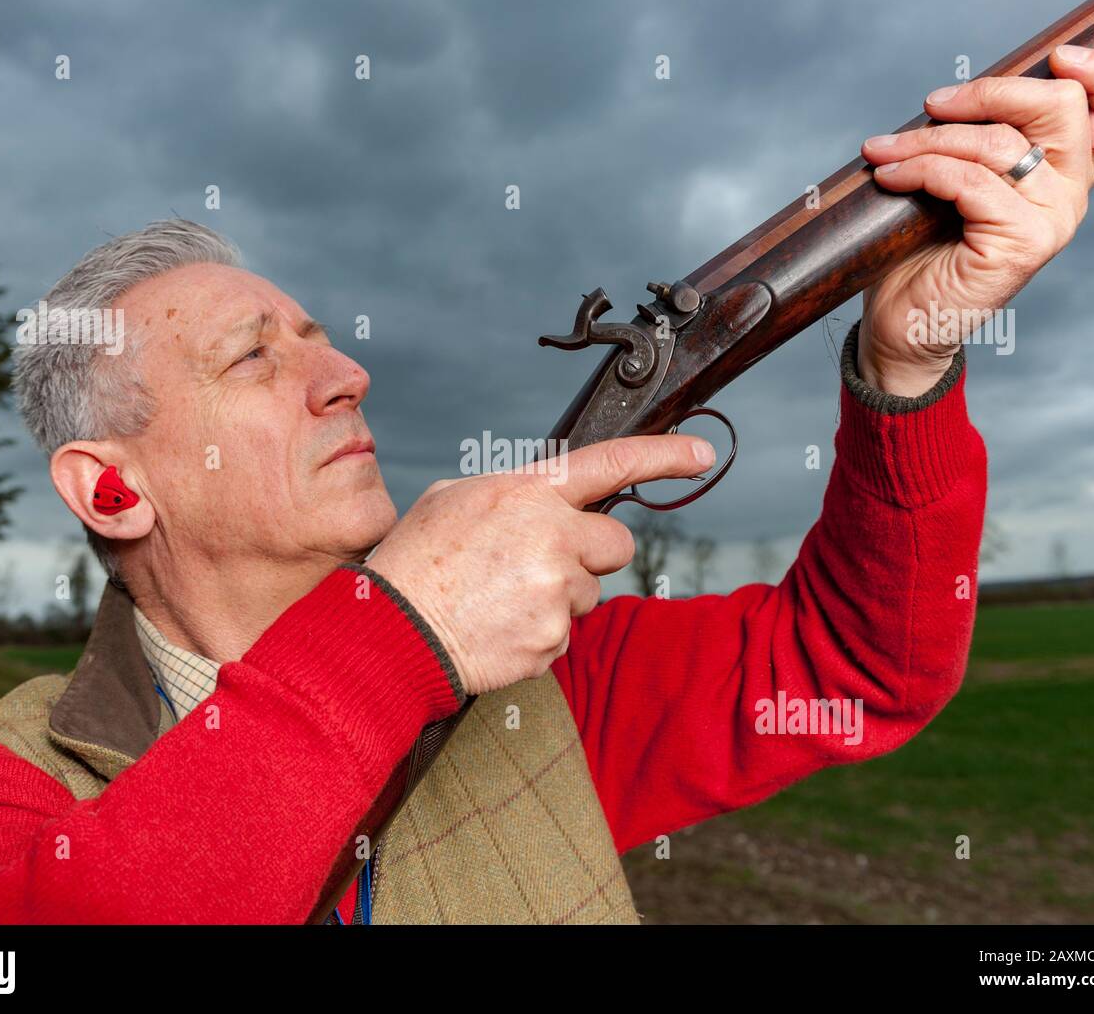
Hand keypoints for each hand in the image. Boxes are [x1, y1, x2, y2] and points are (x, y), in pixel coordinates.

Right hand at [367, 434, 714, 694]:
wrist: (391, 632)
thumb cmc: (416, 561)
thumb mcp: (453, 499)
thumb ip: (511, 494)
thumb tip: (540, 504)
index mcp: (528, 493)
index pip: (610, 463)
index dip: (664, 456)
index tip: (702, 454)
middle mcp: (552, 536)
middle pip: (616, 542)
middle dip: (590, 554)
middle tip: (539, 565)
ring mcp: (556, 591)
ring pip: (589, 593)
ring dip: (558, 597)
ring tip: (500, 599)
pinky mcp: (553, 638)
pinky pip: (565, 633)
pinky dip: (538, 633)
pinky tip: (498, 625)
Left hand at [857, 45, 1093, 395]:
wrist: (905, 324)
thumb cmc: (923, 254)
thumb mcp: (957, 185)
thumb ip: (979, 143)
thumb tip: (954, 95)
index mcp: (1064, 176)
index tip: (1057, 58)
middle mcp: (1069, 196)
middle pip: (1061, 107)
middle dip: (990, 92)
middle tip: (934, 104)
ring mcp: (1051, 221)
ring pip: (997, 143)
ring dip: (929, 138)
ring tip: (883, 151)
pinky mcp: (1021, 244)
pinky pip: (970, 181)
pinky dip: (922, 169)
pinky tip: (889, 176)